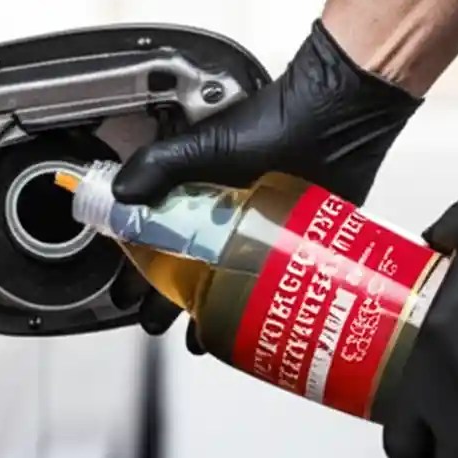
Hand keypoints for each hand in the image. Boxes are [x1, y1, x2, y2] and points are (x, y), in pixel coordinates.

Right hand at [113, 19, 421, 346]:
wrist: (338, 121)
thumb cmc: (277, 123)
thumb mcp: (208, 144)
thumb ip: (160, 165)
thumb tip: (119, 193)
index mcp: (194, 190)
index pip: (154, 234)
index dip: (136, 265)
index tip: (125, 293)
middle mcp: (222, 213)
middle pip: (186, 265)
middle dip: (167, 298)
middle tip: (156, 322)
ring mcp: (256, 231)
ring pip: (225, 280)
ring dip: (210, 310)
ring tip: (200, 336)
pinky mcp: (290, 242)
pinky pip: (266, 282)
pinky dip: (254, 306)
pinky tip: (248, 326)